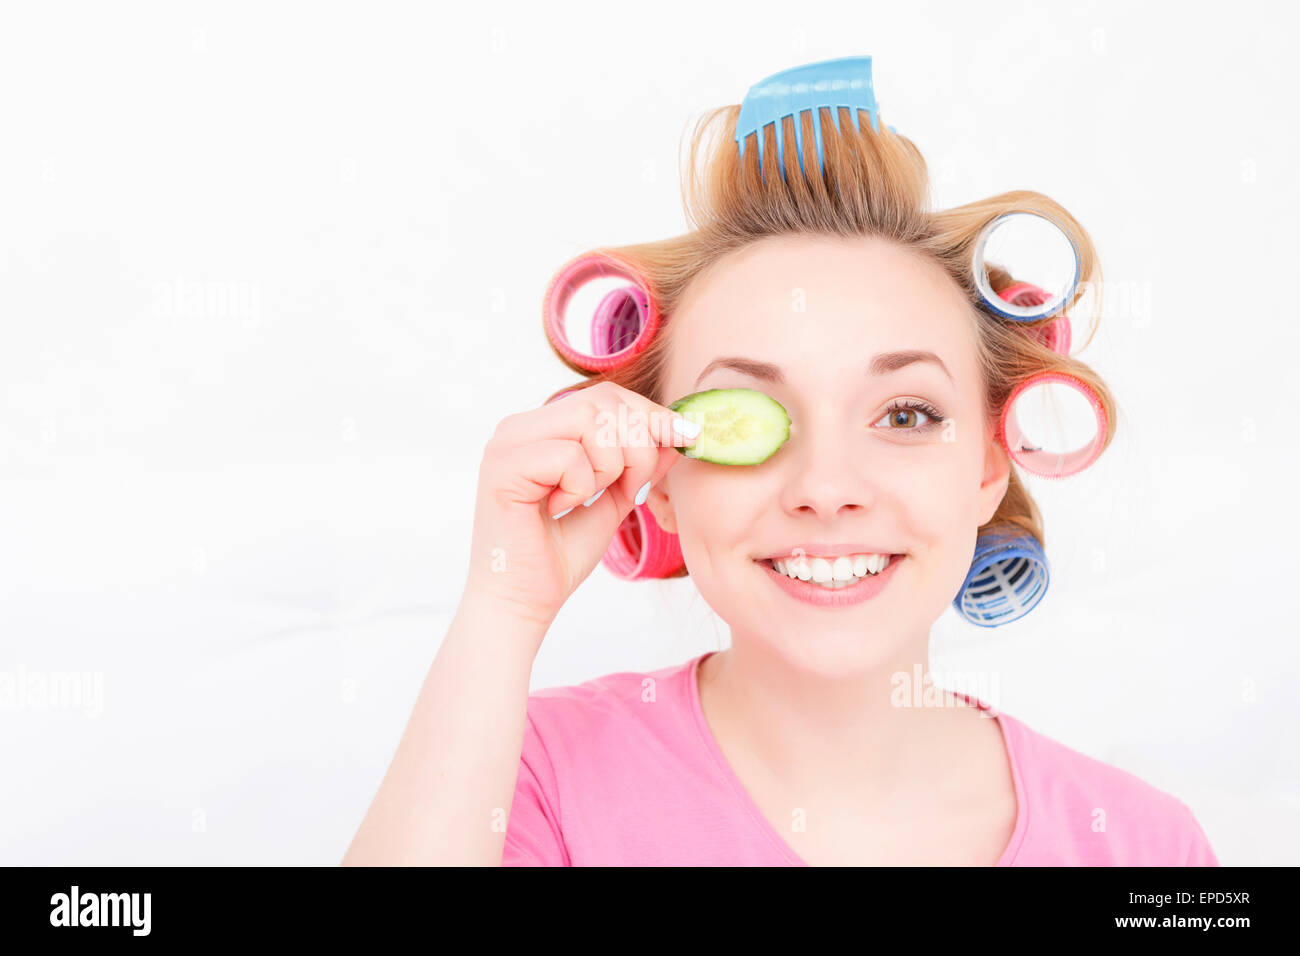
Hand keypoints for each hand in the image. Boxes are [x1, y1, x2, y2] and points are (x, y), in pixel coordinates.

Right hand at [462, 382, 697, 631]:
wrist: (524, 600)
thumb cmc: (560, 554)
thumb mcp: (613, 499)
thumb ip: (640, 463)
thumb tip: (678, 432)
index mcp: (542, 427)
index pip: (606, 395)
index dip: (651, 415)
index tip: (685, 439)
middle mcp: (519, 427)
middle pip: (602, 403)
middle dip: (637, 447)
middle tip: (629, 491)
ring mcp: (507, 444)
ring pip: (588, 421)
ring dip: (610, 467)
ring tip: (590, 499)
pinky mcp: (502, 467)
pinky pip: (569, 455)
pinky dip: (582, 487)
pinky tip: (561, 509)